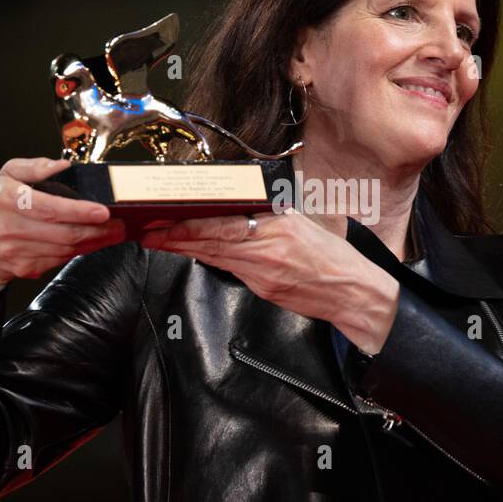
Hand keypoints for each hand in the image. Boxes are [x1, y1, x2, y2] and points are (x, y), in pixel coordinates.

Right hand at [0, 158, 126, 318]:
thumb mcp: (8, 176)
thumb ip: (35, 166)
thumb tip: (63, 165)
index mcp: (8, 200)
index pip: (49, 207)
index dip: (79, 211)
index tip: (103, 211)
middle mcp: (10, 227)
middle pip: (63, 233)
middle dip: (97, 230)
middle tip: (118, 224)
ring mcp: (16, 251)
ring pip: (65, 249)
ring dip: (93, 242)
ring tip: (113, 233)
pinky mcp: (24, 268)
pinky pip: (59, 260)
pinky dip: (79, 252)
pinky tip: (92, 243)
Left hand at [139, 208, 399, 353]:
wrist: (354, 293)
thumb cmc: (333, 257)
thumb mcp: (304, 224)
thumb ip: (271, 217)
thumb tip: (239, 208)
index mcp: (279, 226)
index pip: (224, 222)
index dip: (190, 222)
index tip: (165, 217)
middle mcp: (268, 248)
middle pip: (212, 241)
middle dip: (175, 236)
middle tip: (148, 232)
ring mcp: (264, 272)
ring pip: (216, 256)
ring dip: (185, 249)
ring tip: (158, 241)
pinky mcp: (265, 289)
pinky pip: (231, 270)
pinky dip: (209, 260)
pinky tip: (193, 255)